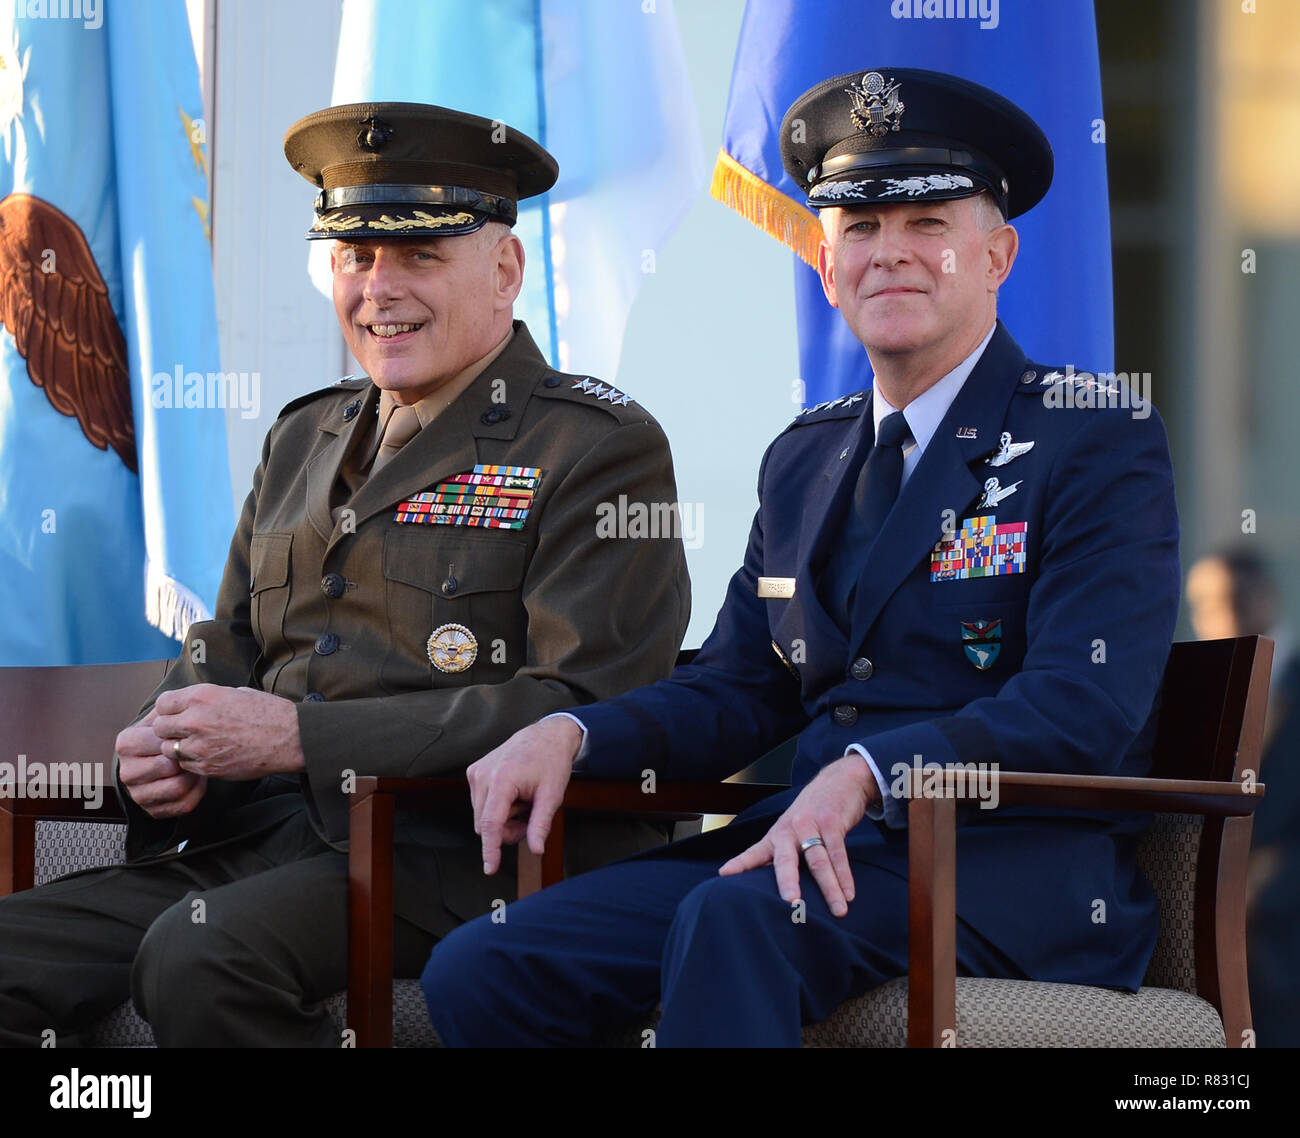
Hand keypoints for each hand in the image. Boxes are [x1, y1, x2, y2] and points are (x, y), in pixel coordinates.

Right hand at [116, 708, 208, 818]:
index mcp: (126, 744)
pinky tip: (197, 781)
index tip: (187, 735)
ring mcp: (138, 793)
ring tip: (197, 765)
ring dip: (194, 776)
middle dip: (187, 758)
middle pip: (167, 765)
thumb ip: (167, 709)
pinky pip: (183, 804)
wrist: (163, 759)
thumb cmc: (166, 736)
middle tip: (196, 752)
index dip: (178, 738)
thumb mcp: (163, 717)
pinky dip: (197, 792)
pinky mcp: (153, 810)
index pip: (157, 741)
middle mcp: (127, 771)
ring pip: (177, 787)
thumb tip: (174, 703)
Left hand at [151, 684, 305, 781]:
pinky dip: (191, 762)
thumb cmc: (268, 712)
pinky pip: (184, 764)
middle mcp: (195, 719)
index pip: (162, 703)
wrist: (288, 738)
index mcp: (202, 696)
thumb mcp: (236, 693)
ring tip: (197, 745)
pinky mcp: (206, 766)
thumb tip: (194, 704)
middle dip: (169, 730)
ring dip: (178, 747)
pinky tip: (208, 755)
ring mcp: (199, 745)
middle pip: (159, 727)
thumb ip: (208, 699)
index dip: (169, 709)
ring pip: (168, 749)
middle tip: (184, 732)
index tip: (177, 713)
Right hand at [467, 717, 581, 875]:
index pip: (491, 824)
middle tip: (531, 816)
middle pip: (486, 825)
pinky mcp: (474, 773)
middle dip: (508, 830)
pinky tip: (514, 794)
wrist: (544, 736)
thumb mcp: (552, 795)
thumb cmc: (551, 762)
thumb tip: (536, 850)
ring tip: (523, 800)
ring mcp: (475, 773)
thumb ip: (541, 824)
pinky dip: (498, 807)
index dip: (490, 850)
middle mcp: (483, 775)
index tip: (490, 869)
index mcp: (502, 780)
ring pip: (482, 818)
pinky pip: (481, 805)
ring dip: (503, 818)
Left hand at [718, 754, 879, 916]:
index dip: (740, 864)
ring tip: (838, 910)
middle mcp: (789, 829)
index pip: (754, 852)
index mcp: (776, 835)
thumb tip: (769, 885)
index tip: (724, 874)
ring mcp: (810, 825)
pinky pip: (838, 853)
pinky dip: (844, 875)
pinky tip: (849, 893)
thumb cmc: (812, 812)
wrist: (839, 779)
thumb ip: (782, 854)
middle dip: (787, 881)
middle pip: (786, 860)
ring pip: (818, 861)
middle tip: (791, 902)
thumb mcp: (791, 829)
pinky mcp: (832, 822)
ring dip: (829, 887)